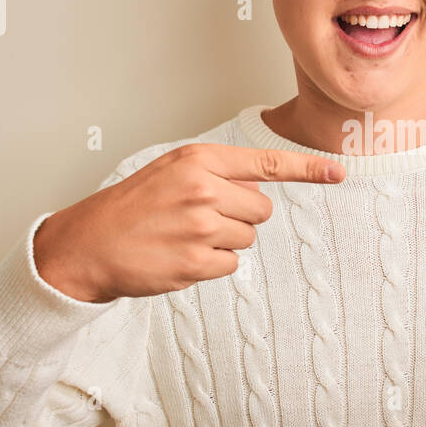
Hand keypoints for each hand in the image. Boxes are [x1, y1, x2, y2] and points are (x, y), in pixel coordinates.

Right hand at [34, 143, 345, 302]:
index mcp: (198, 160)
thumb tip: (260, 188)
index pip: (267, 162)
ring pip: (246, 239)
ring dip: (222, 243)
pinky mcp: (196, 263)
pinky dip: (211, 266)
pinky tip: (179, 257)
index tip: (339, 173)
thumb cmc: (130, 208)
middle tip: (197, 219)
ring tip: (182, 237)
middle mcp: (203, 189)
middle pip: (261, 209)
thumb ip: (217, 174)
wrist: (86, 246)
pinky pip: (230, 266)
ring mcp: (200, 227)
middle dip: (239, 217)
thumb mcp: (171, 172)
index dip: (308, 169)